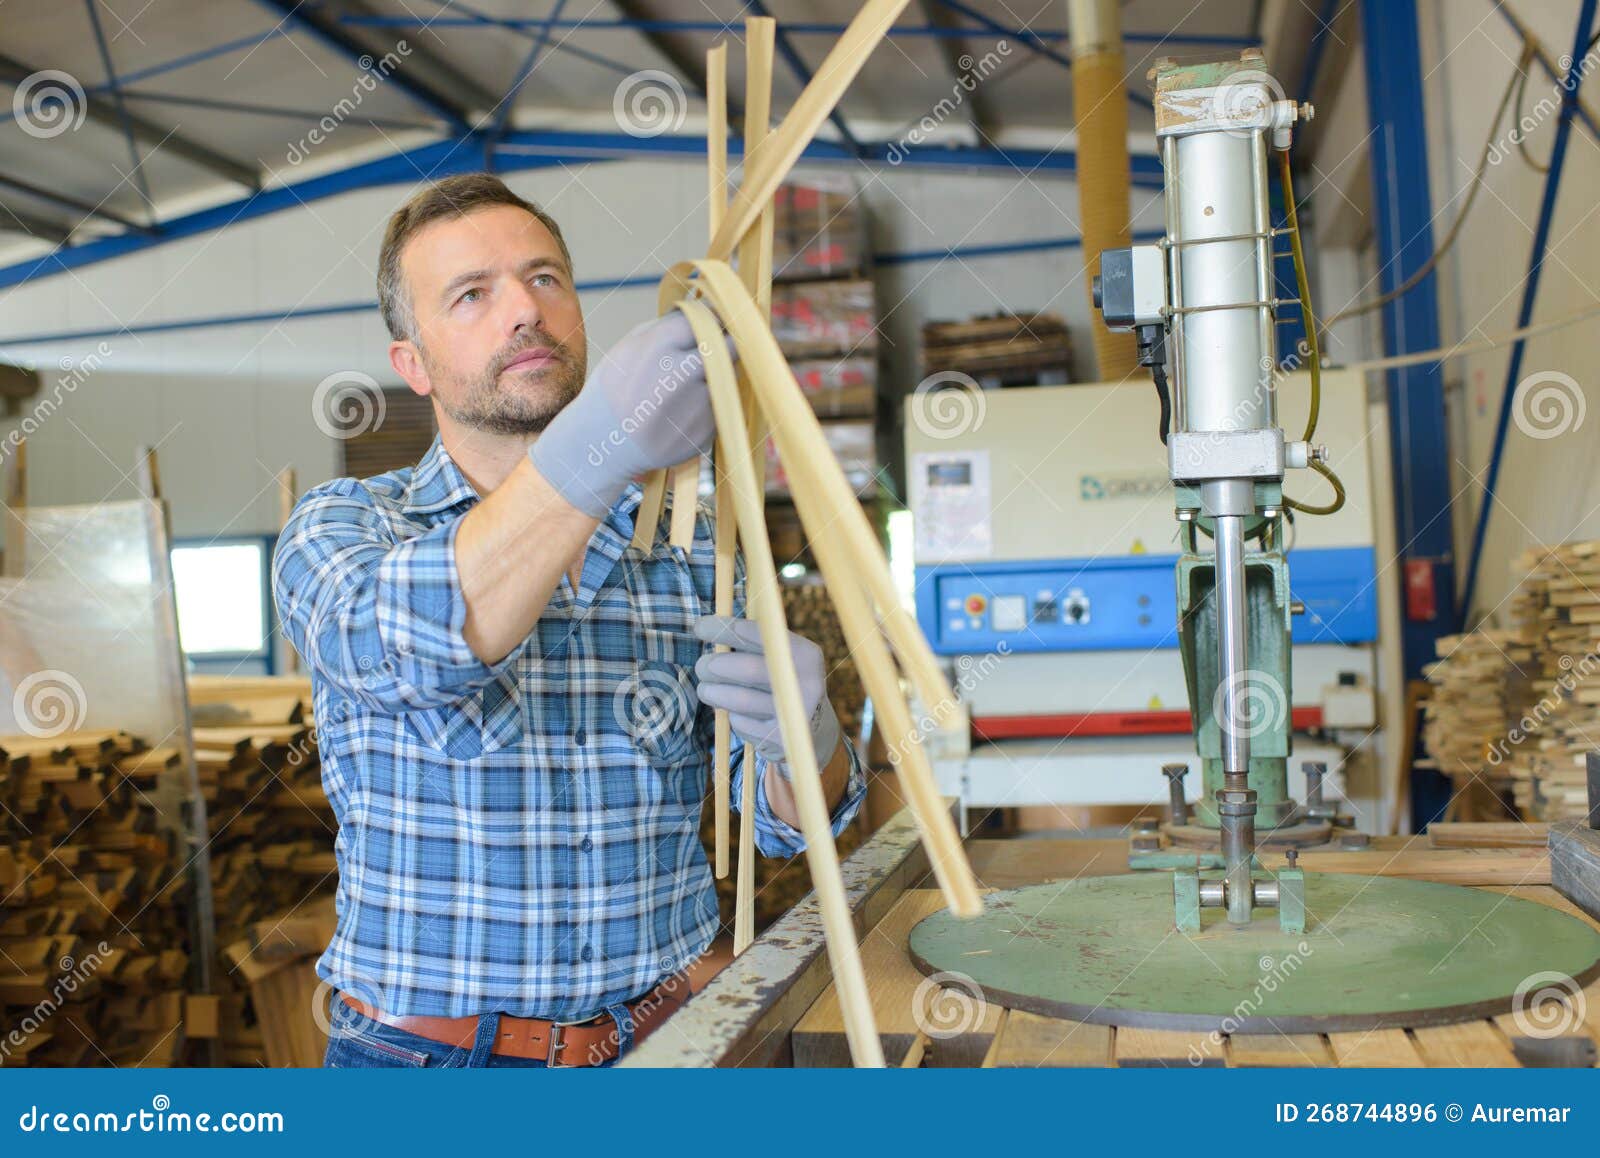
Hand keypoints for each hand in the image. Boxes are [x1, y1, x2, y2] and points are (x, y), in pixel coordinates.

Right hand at [528, 312, 721, 516]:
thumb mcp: (630, 347)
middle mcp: (683, 372)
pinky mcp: (706, 432)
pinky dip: (708, 408)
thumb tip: (709, 312)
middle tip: (719, 349)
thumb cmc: (615, 389)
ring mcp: (697, 405)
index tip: (717, 323)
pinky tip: (680, 415)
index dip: (715, 320)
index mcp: (660, 344)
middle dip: (727, 345)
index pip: (709, 318)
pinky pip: (721, 409)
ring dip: (715, 378)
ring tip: (683, 391)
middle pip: (730, 346)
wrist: (601, 445)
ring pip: (728, 379)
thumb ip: (669, 327)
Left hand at [692, 614, 840, 774]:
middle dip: (715, 665)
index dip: (727, 629)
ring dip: (712, 692)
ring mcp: (793, 713)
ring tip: (704, 689)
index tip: (701, 627)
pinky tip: (734, 711)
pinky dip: (731, 714)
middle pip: (748, 669)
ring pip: (740, 700)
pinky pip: (741, 722)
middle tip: (702, 665)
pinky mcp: (779, 738)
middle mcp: (805, 682)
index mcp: (805, 654)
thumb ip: (752, 641)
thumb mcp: (781, 656)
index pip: (762, 635)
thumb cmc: (783, 680)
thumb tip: (706, 626)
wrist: (813, 728)